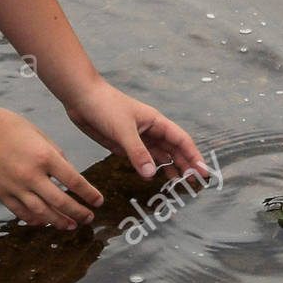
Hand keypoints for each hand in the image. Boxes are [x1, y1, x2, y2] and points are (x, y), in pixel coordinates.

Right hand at [0, 105, 103, 229]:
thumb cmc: (7, 125)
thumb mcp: (37, 133)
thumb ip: (54, 153)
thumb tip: (67, 171)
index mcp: (45, 157)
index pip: (74, 182)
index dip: (89, 194)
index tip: (98, 201)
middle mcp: (32, 175)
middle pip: (62, 202)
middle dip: (78, 213)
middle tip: (89, 218)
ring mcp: (15, 186)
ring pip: (43, 212)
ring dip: (59, 221)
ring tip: (70, 226)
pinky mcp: (0, 193)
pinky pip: (21, 212)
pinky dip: (35, 220)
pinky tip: (44, 222)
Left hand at [64, 79, 208, 182]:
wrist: (80, 98)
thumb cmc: (105, 106)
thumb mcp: (123, 130)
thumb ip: (138, 153)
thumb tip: (152, 174)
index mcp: (156, 122)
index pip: (181, 141)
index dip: (194, 156)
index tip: (202, 173)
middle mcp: (150, 130)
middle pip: (173, 150)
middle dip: (184, 165)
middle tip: (193, 184)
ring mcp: (137, 137)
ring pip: (159, 155)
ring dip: (169, 168)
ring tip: (178, 185)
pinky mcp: (123, 144)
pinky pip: (141, 158)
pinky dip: (149, 168)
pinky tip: (154, 177)